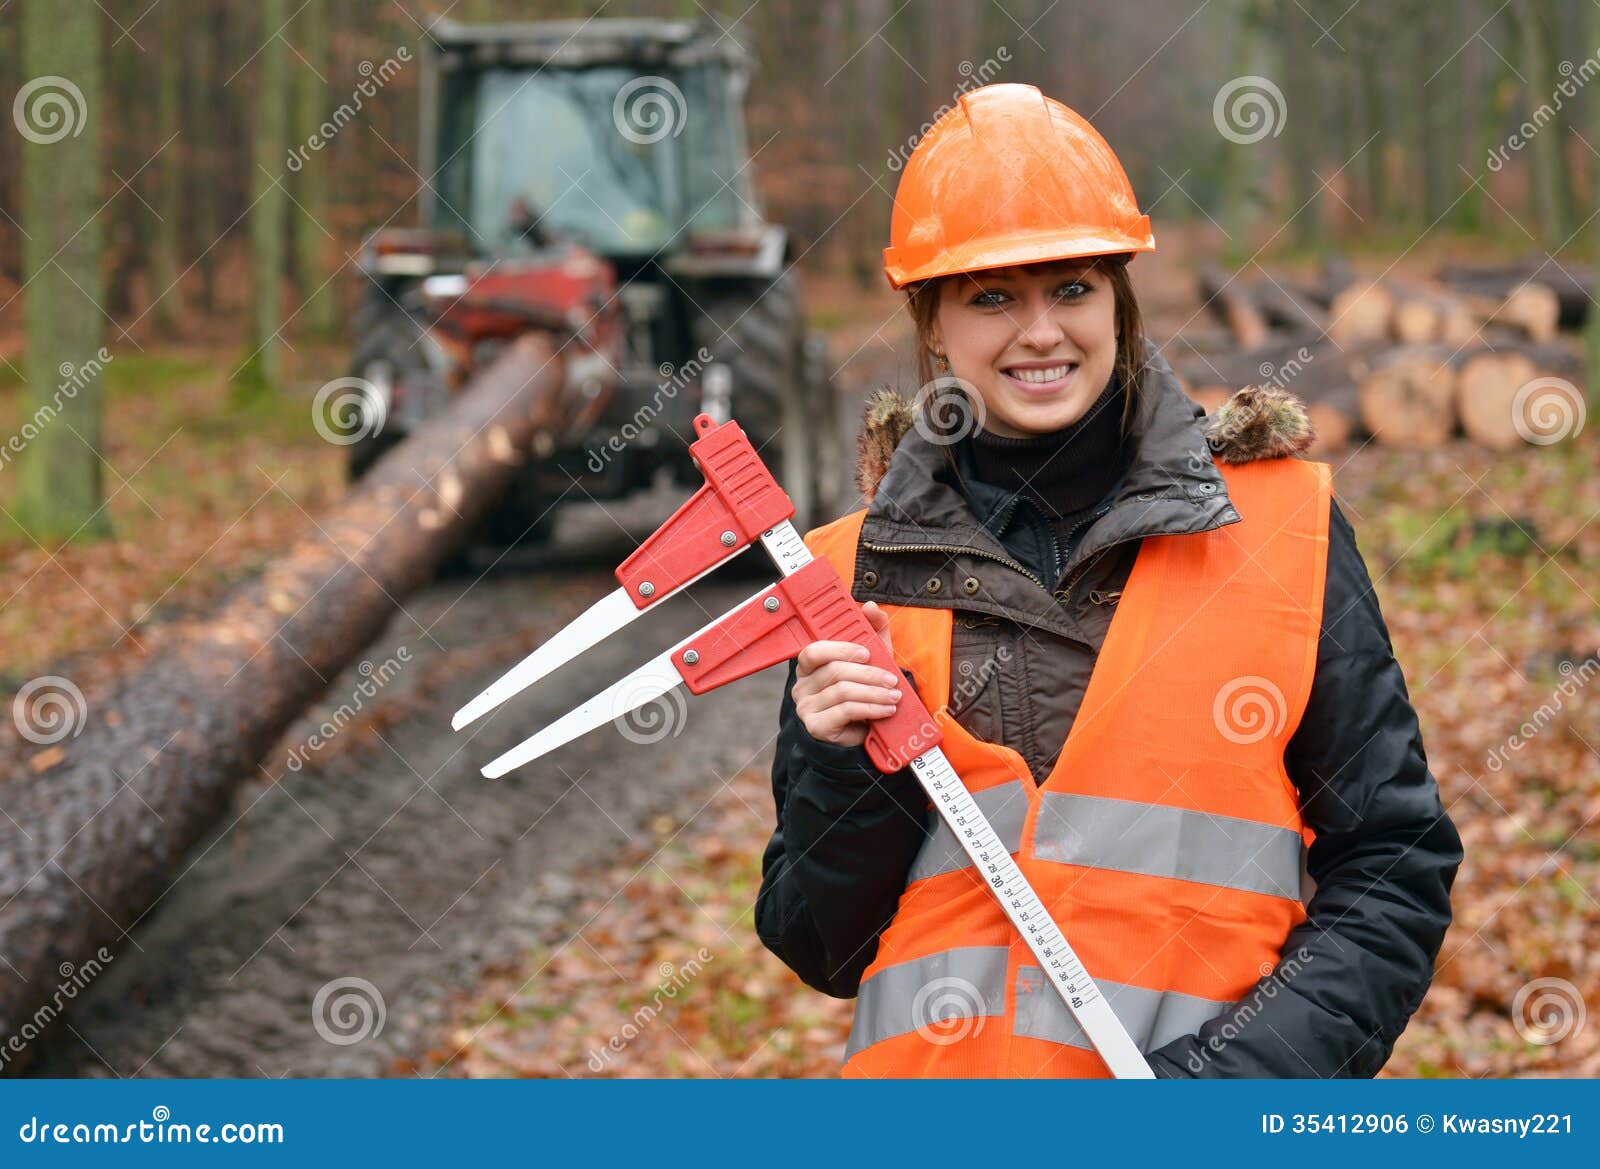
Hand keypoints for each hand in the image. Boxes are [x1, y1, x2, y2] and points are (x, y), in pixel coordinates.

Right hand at [791, 602, 900, 749]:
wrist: (859, 735)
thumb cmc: (862, 694)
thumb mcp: (871, 661)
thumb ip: (872, 632)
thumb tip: (869, 606)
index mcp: (810, 667)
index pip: (813, 652)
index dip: (840, 650)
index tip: (866, 653)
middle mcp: (802, 686)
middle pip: (834, 672)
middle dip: (869, 675)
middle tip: (891, 680)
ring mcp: (806, 707)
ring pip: (842, 691)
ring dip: (874, 693)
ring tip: (893, 696)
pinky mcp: (816, 726)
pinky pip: (845, 711)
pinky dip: (871, 708)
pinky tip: (886, 710)